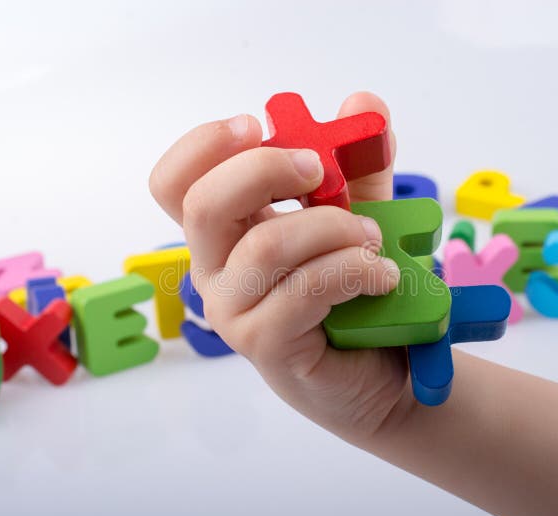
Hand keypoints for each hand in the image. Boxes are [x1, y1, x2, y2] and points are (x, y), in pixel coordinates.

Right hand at [149, 93, 418, 444]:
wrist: (378, 370)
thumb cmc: (355, 292)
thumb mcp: (358, 216)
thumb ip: (359, 166)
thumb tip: (361, 104)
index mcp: (225, 232)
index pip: (175, 183)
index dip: (205, 145)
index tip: (256, 124)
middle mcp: (216, 270)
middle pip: (204, 205)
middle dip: (267, 170)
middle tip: (320, 171)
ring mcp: (233, 312)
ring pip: (265, 247)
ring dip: (335, 229)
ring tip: (375, 240)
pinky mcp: (264, 344)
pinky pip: (303, 290)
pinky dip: (354, 270)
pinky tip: (382, 277)